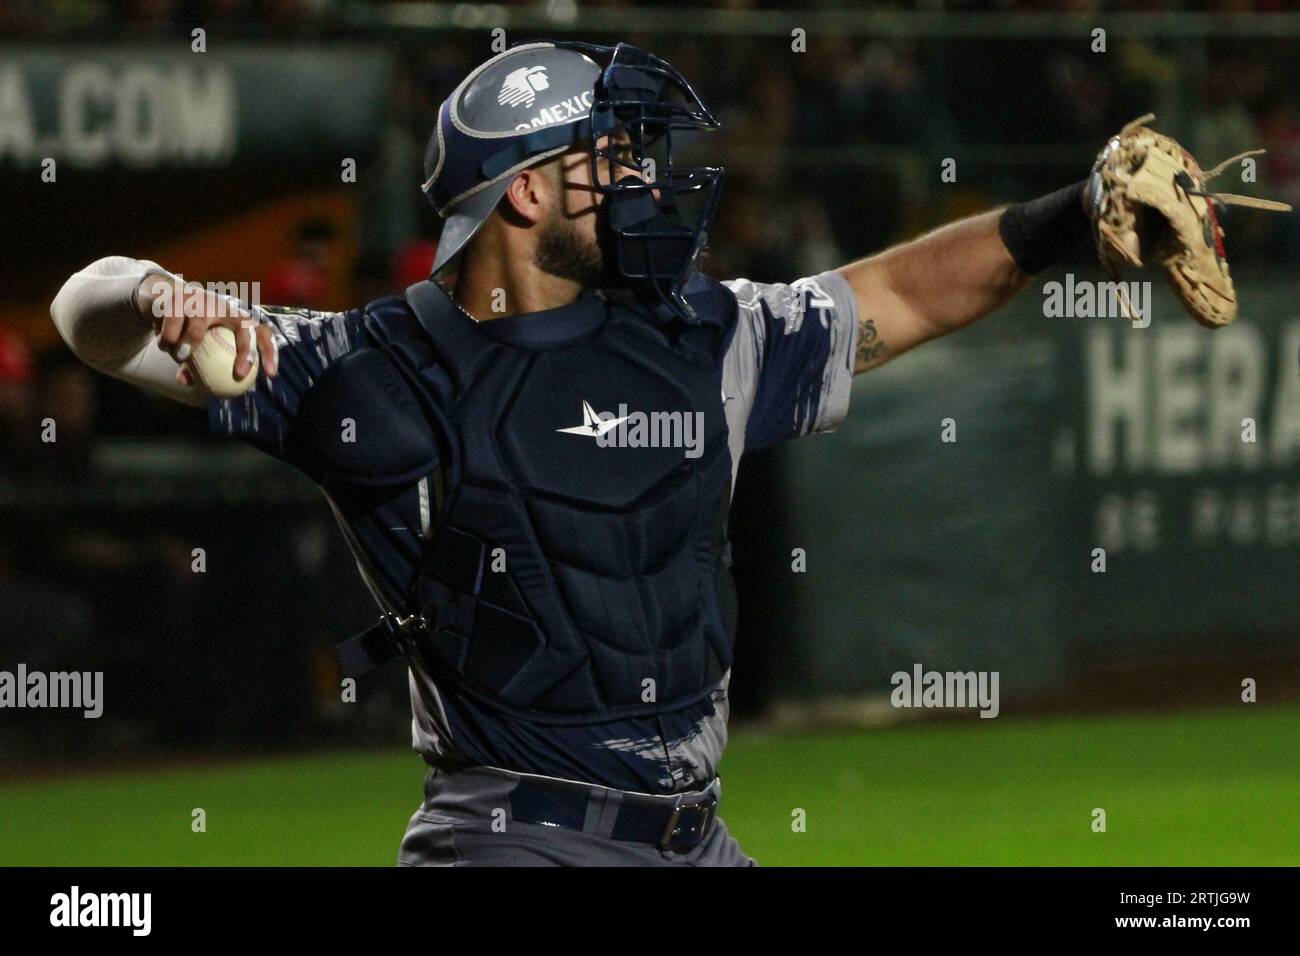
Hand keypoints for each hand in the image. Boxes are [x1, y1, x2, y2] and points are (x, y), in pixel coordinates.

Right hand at [135, 273, 278, 385]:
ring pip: (199, 326)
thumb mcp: (195, 345)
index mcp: (235, 317)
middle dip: (248, 350)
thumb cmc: (187, 325)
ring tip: (181, 356)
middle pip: (245, 327)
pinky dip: (168, 336)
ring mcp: (204, 300)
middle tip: (240, 373)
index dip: (270, 352)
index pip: (261, 332)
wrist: (163, 295)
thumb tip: (187, 383)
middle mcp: (225, 307)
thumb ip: (194, 364)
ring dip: (188, 343)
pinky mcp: (180, 295)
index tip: (272, 375)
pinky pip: (174, 320)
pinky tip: (163, 345)